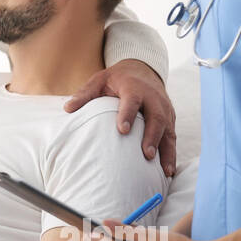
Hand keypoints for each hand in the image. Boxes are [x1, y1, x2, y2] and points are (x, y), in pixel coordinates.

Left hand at [64, 59, 177, 176]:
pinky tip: (168, 171)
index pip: (132, 101)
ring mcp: (164, 109)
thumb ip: (85, 94)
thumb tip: (67, 109)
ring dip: (167, 151)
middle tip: (146, 154)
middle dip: (152, 136)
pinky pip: (172, 137)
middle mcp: (153, 98)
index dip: (128, 115)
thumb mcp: (99, 80)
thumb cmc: (117, 78)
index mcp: (134, 87)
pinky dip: (171, 154)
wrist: (142, 69)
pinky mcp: (170, 119)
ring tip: (164, 171)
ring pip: (168, 130)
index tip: (122, 130)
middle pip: (156, 117)